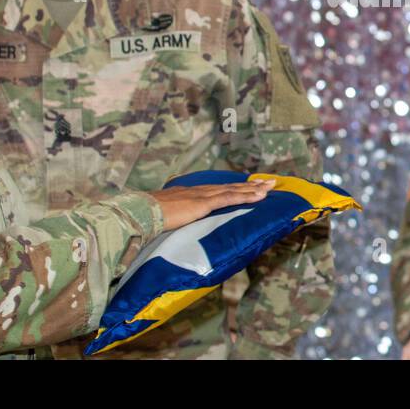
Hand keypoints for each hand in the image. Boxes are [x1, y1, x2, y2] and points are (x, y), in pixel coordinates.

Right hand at [152, 179, 274, 230]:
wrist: (138, 213)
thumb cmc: (145, 218)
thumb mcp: (161, 217)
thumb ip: (172, 219)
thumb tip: (171, 226)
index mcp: (188, 194)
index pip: (216, 190)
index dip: (233, 188)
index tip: (247, 185)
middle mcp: (197, 191)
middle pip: (229, 186)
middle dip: (250, 184)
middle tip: (268, 182)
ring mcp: (201, 196)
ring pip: (233, 190)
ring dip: (253, 189)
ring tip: (270, 186)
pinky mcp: (203, 204)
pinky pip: (229, 198)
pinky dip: (246, 196)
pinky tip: (259, 196)